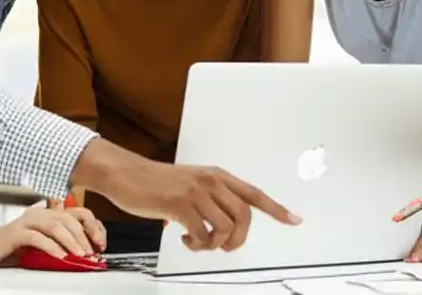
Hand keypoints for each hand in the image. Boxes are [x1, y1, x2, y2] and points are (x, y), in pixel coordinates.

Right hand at [0, 206, 105, 267]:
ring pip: (56, 225)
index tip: (101, 244)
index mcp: (49, 214)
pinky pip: (37, 237)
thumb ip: (60, 244)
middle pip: (70, 218)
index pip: (79, 213)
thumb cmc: (12, 249)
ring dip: (72, 241)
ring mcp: (27, 221)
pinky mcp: (15, 233)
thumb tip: (86, 253)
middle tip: (93, 252)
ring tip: (81, 255)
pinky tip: (61, 257)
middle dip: (85, 235)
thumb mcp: (42, 246)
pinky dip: (52, 247)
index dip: (94, 226)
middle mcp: (40, 213)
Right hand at [73, 140, 300, 252]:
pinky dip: (197, 245)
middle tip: (221, 246)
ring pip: (226, 228)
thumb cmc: (155, 182)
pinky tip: (185, 238)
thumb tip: (222, 224)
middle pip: (245, 217)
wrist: (126, 174)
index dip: (277, 209)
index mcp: (217, 176)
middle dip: (238, 240)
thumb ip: (210, 198)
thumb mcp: (190, 184)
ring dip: (214, 244)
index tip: (294, 220)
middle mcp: (211, 181)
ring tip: (198, 242)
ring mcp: (197, 192)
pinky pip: (202, 234)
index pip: (255, 194)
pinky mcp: (180, 204)